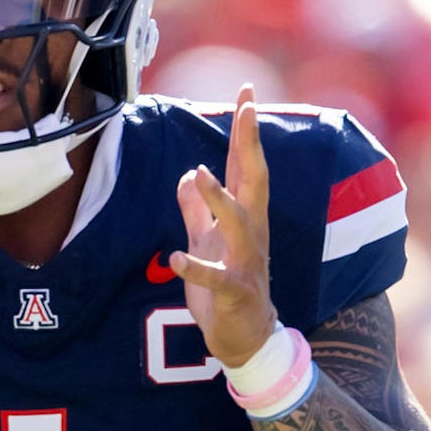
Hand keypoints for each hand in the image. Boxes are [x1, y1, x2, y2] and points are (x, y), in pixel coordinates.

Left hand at [170, 88, 282, 367]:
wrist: (245, 338)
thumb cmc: (228, 286)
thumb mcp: (207, 241)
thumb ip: (196, 208)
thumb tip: (186, 173)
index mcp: (244, 217)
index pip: (244, 166)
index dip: (244, 131)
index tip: (247, 92)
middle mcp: (251, 233)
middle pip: (253, 181)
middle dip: (249, 145)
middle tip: (247, 110)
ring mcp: (247, 262)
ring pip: (240, 223)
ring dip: (220, 198)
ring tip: (200, 173)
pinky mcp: (236, 292)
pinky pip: (218, 276)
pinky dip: (197, 267)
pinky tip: (177, 257)